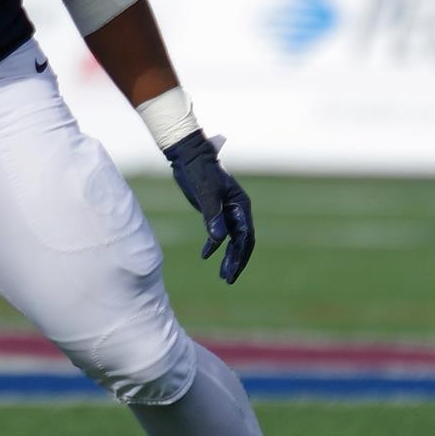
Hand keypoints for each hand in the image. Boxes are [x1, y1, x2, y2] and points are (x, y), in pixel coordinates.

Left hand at [165, 130, 254, 283]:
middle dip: (236, 261)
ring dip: (227, 256)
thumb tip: (218, 240)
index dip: (240, 256)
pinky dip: (213, 245)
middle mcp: (238, 210)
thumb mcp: (206, 193)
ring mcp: (227, 211)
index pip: (245, 237)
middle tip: (228, 279)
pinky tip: (205, 256)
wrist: (189, 156)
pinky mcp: (215, 211)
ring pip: (231, 239)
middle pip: (241, 241)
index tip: (231, 271)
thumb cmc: (200, 171)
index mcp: (241, 206)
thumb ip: (212, 216)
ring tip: (223, 275)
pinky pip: (218, 233)